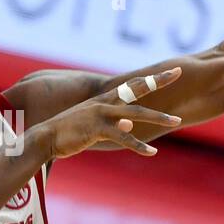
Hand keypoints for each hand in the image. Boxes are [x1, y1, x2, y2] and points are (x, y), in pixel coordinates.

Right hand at [39, 67, 183, 158]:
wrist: (45, 138)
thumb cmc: (68, 133)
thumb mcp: (93, 126)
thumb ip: (113, 124)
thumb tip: (130, 125)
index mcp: (104, 100)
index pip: (132, 85)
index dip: (152, 77)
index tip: (170, 71)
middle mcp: (104, 103)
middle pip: (137, 89)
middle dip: (158, 81)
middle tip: (178, 71)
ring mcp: (101, 114)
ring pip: (135, 113)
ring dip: (158, 117)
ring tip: (177, 120)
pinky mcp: (97, 129)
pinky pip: (123, 138)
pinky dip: (137, 146)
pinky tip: (151, 152)